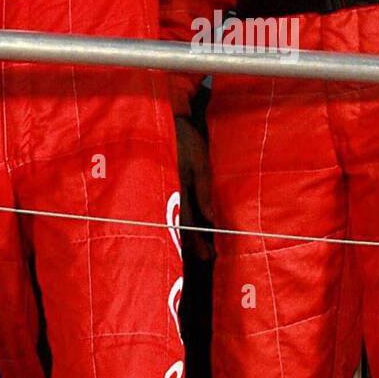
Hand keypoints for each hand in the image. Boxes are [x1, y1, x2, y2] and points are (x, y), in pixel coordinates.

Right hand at [175, 115, 214, 262]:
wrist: (169, 119)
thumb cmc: (186, 140)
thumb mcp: (199, 164)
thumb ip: (203, 191)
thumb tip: (210, 220)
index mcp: (178, 189)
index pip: (187, 222)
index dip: (197, 241)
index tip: (209, 257)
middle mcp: (170, 192)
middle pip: (181, 224)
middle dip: (194, 242)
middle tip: (208, 258)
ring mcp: (168, 187)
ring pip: (177, 216)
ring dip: (189, 232)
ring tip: (202, 249)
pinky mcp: (169, 181)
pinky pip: (176, 203)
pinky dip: (185, 216)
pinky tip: (193, 222)